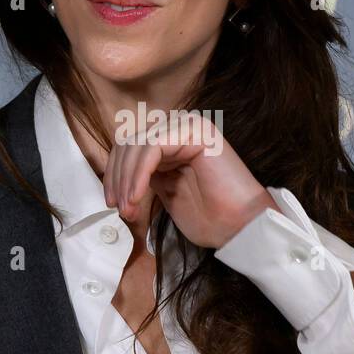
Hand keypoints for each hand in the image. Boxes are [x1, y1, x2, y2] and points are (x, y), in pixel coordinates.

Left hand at [103, 112, 277, 248]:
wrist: (241, 227)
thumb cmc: (210, 216)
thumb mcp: (165, 192)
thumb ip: (145, 177)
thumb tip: (117, 178)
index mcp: (172, 140)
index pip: (129, 146)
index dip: (114, 173)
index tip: (112, 202)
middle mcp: (180, 127)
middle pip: (129, 142)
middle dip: (117, 178)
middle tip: (120, 209)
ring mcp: (188, 125)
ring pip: (137, 144)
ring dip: (126, 180)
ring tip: (129, 209)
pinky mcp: (195, 130)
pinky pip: (152, 148)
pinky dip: (138, 174)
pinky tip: (137, 197)